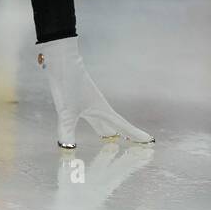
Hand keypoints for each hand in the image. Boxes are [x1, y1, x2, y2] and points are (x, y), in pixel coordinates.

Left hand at [37, 37, 152, 148]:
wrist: (60, 60)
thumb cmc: (67, 83)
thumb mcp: (66, 110)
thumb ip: (66, 131)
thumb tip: (67, 150)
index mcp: (101, 110)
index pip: (122, 126)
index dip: (135, 135)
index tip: (150, 141)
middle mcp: (98, 107)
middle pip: (113, 126)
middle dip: (122, 137)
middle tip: (133, 147)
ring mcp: (88, 101)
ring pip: (102, 120)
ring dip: (107, 131)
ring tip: (112, 141)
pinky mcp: (78, 97)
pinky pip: (91, 114)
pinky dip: (95, 123)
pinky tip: (91, 121)